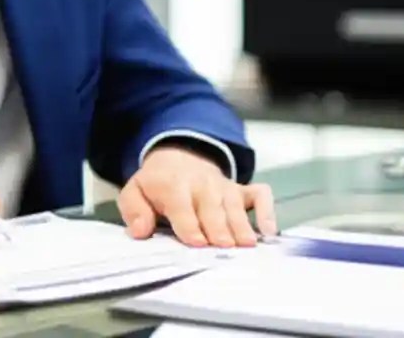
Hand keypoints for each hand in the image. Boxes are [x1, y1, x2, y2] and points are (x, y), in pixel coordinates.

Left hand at [118, 145, 277, 247]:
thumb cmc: (157, 184)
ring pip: (234, 203)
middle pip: (212, 206)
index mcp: (172, 185)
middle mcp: (202, 184)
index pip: (182, 205)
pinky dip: (266, 209)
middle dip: (218, 226)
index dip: (189, 224)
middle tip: (224, 247)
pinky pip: (259, 194)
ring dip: (241, 224)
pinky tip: (269, 230)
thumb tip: (140, 231)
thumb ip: (134, 211)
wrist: (178, 156)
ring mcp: (224, 186)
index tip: (197, 242)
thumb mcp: (135, 192)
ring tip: (246, 245)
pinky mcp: (241, 189)